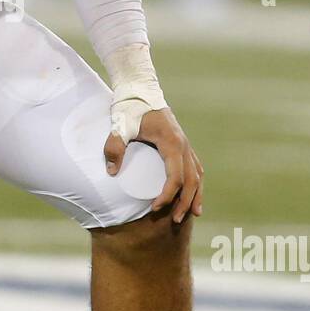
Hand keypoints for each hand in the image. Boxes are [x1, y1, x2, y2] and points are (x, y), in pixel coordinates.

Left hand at [103, 106, 202, 223]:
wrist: (139, 89)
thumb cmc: (129, 108)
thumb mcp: (120, 125)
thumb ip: (114, 147)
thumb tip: (112, 172)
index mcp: (172, 143)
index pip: (175, 176)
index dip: (167, 195)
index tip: (155, 208)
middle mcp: (183, 145)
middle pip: (191, 180)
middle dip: (185, 202)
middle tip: (174, 220)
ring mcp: (185, 143)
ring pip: (197, 174)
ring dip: (195, 195)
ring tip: (193, 215)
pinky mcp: (181, 143)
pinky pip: (194, 167)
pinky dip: (196, 183)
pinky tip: (193, 194)